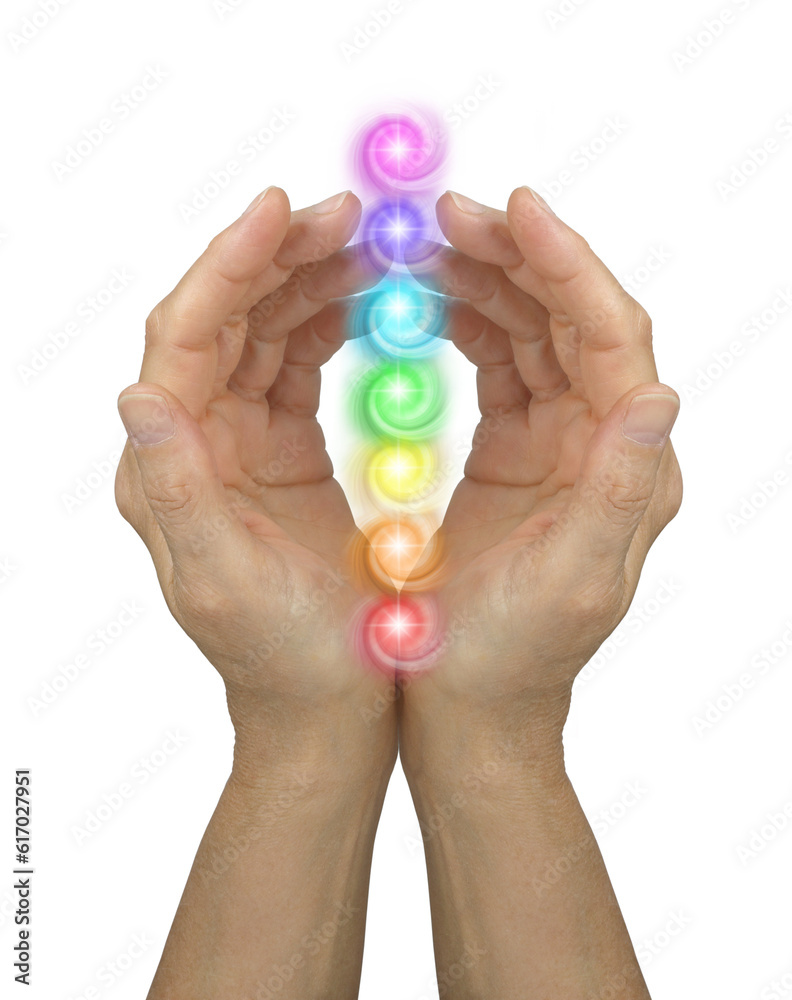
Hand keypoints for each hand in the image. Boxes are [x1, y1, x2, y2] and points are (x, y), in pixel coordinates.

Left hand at [115, 187, 395, 769]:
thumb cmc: (282, 656)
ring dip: (309, 278)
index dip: (228, 268)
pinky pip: (298, 360)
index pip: (184, 339)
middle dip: (280, 257)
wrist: (326, 700)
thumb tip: (135, 396)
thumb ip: (176, 490)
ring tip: (372, 243)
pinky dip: (331, 318)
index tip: (283, 211)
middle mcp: (196, 439)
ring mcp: (239, 438)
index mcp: (173, 465)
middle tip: (351, 216)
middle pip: (225, 317)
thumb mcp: (225, 581)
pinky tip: (370, 297)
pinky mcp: (281, 445)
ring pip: (264, 329)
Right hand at [393, 186, 676, 999]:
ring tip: (424, 243)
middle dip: (516, 257)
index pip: (610, 339)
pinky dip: (465, 319)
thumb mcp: (574, 580)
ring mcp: (558, 438)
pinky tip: (422, 297)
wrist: (471, 699)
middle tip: (446, 216)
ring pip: (533, 330)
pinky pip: (498, 359)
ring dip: (486, 278)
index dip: (568, 268)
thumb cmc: (514, 655)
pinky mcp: (516, 445)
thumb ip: (621, 489)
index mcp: (626, 465)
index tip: (514, 211)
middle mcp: (602, 440)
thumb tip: (661, 394)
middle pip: (570, 318)